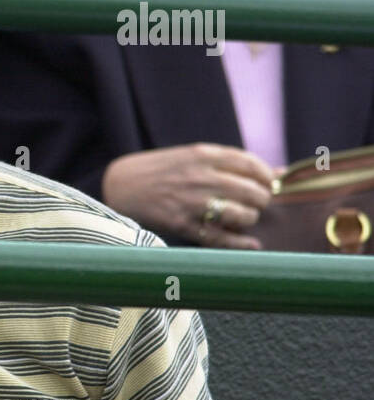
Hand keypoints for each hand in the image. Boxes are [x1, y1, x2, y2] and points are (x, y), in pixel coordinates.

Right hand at [101, 143, 274, 248]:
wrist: (118, 185)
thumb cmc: (160, 170)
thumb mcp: (192, 156)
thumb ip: (231, 163)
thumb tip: (280, 173)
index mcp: (202, 155)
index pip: (252, 165)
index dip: (266, 177)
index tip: (266, 183)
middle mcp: (200, 178)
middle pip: (253, 192)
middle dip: (261, 200)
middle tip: (254, 203)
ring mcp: (191, 203)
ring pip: (242, 215)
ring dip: (249, 219)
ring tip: (241, 217)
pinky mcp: (181, 225)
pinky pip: (221, 238)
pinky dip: (241, 244)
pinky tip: (250, 244)